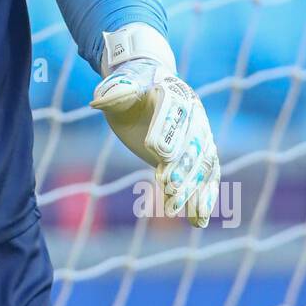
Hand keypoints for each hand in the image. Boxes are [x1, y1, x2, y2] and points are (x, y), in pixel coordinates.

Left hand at [89, 25, 219, 227]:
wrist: (150, 85)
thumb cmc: (128, 87)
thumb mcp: (118, 87)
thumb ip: (113, 93)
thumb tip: (97, 102)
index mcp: (172, 91)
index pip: (173, 111)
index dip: (165, 131)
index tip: (156, 152)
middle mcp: (193, 112)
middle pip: (192, 141)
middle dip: (182, 165)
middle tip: (168, 187)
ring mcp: (201, 134)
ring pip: (202, 163)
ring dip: (195, 187)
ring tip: (186, 212)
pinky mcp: (201, 153)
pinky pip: (207, 175)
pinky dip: (204, 197)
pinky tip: (199, 219)